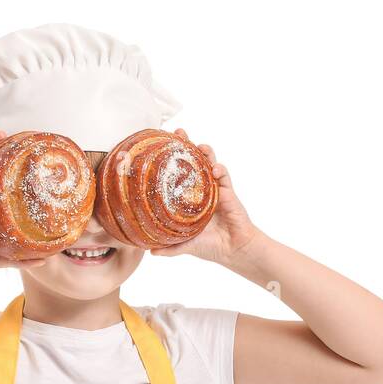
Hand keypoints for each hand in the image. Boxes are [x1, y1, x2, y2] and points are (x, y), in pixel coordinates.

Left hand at [151, 129, 260, 265]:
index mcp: (187, 198)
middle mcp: (200, 190)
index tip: (159, 145)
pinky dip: (220, 170)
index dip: (169, 160)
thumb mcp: (185, 245)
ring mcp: (215, 189)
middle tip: (178, 132)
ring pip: (210, 163)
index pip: (177, 174)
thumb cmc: (210, 246)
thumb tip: (149, 251)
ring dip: (205, 152)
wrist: (233, 250)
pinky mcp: (228, 192)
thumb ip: (169, 247)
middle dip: (187, 145)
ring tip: (199, 146)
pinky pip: (224, 176)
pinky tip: (214, 169)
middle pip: (193, 161)